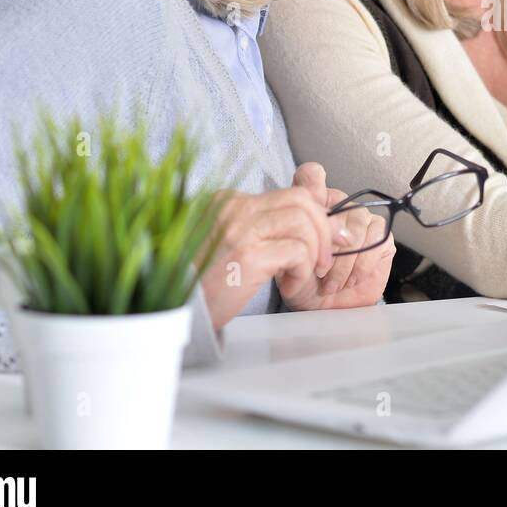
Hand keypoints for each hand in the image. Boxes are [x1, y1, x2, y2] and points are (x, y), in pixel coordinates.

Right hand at [199, 161, 343, 330]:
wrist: (176, 312)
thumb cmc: (204, 284)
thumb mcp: (232, 244)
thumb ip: (262, 228)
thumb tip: (314, 223)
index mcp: (228, 202)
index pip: (288, 193)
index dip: (316, 215)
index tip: (329, 237)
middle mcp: (233, 207)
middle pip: (301, 200)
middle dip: (325, 228)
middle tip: (326, 258)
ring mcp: (239, 228)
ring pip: (304, 221)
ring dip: (318, 250)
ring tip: (309, 273)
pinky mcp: (248, 255)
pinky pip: (297, 250)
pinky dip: (303, 269)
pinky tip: (289, 286)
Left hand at [279, 173, 396, 311]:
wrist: (322, 307)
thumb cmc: (303, 280)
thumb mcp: (288, 257)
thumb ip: (294, 231)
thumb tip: (308, 217)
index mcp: (313, 204)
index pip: (312, 175)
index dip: (311, 186)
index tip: (306, 212)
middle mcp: (340, 206)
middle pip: (341, 209)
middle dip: (328, 247)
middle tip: (318, 271)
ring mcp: (363, 221)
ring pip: (357, 229)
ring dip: (343, 262)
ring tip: (331, 282)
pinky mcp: (383, 238)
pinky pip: (376, 242)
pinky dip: (361, 266)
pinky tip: (349, 280)